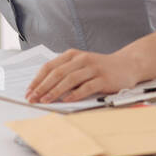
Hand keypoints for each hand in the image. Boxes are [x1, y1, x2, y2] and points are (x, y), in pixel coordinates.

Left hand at [24, 49, 140, 104]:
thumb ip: (65, 72)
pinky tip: (67, 100)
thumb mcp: (80, 64)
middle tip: (33, 98)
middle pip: (57, 73)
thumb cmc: (100, 67)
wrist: (127, 65)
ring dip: (55, 91)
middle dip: (42, 87)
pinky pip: (87, 87)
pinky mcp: (104, 78)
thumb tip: (43, 88)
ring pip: (69, 79)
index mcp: (72, 55)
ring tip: (46, 101)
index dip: (37, 79)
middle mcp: (81, 59)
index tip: (28, 91)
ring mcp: (93, 68)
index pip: (50, 66)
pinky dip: (75, 94)